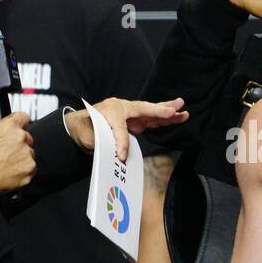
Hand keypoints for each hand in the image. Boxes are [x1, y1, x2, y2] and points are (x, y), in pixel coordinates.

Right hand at [0, 112, 35, 195]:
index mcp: (9, 126)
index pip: (23, 117)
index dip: (19, 122)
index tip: (18, 126)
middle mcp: (21, 138)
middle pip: (26, 137)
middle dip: (18, 143)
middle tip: (6, 151)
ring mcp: (27, 154)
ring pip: (29, 152)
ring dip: (21, 156)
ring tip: (6, 162)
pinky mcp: (30, 169)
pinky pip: (30, 166)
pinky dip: (23, 169)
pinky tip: (10, 170)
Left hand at [64, 98, 187, 160]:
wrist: (77, 125)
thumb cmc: (82, 129)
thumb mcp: (87, 137)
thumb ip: (102, 143)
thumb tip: (119, 154)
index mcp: (110, 111)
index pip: (120, 127)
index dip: (121, 142)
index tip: (120, 156)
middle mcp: (122, 108)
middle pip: (144, 109)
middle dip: (161, 110)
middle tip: (178, 106)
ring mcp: (130, 113)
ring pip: (151, 113)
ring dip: (168, 113)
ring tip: (183, 111)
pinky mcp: (134, 120)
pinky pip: (151, 119)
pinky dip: (163, 119)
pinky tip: (175, 118)